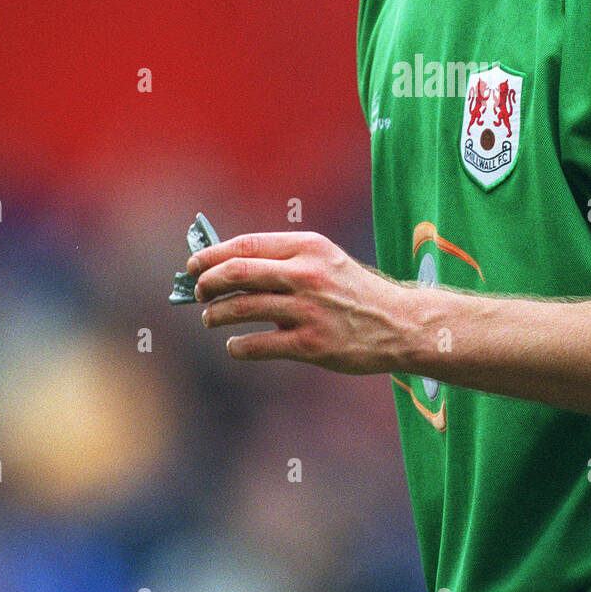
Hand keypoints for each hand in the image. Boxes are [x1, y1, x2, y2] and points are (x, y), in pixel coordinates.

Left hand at [188, 231, 409, 372]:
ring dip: (216, 315)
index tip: (194, 266)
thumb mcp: (324, 260)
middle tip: (199, 293)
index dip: (211, 256)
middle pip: (237, 272)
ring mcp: (308, 310)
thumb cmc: (352, 291)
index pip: (245, 245)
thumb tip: (226, 267)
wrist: (397, 324)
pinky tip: (234, 345)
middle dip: (207, 283)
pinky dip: (238, 346)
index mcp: (308, 247)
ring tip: (211, 318)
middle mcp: (306, 274)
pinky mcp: (310, 344)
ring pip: (242, 308)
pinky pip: (258, 345)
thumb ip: (282, 260)